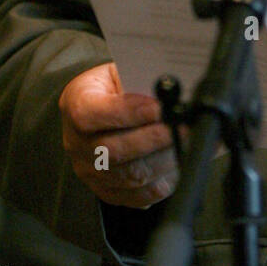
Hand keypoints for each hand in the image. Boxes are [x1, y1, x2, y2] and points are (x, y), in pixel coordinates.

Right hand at [59, 62, 178, 208]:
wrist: (102, 104)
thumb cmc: (116, 83)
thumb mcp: (122, 69)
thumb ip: (141, 78)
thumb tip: (173, 89)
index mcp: (76, 104)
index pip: (91, 114)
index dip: (128, 113)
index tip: (161, 107)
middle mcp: (77, 143)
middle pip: (114, 151)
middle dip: (157, 139)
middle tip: (186, 127)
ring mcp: (90, 172)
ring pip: (131, 176)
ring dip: (166, 160)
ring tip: (191, 143)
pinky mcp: (108, 191)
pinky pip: (138, 196)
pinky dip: (164, 181)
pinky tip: (181, 162)